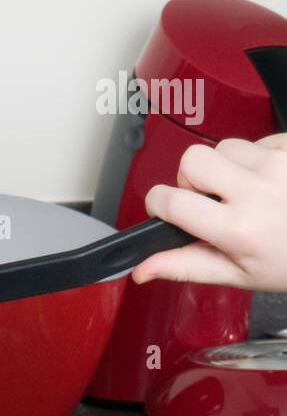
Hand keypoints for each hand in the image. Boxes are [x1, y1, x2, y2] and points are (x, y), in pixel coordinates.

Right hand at [131, 134, 286, 290]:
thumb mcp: (239, 275)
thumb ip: (186, 266)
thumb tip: (143, 269)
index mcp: (238, 228)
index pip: (171, 201)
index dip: (159, 204)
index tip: (164, 209)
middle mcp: (257, 189)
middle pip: (192, 160)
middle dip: (191, 179)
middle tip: (210, 202)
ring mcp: (278, 162)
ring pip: (224, 147)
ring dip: (226, 168)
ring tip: (246, 193)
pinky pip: (257, 140)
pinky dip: (257, 160)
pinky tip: (270, 183)